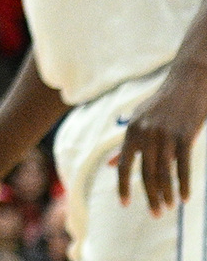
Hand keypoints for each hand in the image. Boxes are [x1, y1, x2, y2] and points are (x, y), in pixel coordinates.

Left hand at [117, 65, 206, 216]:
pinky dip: (184, 184)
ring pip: (164, 172)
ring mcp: (166, 135)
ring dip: (167, 193)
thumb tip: (111, 164)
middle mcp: (146, 133)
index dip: (124, 185)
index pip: (125, 164)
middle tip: (155, 214)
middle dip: (150, 196)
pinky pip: (183, 166)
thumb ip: (127, 143)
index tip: (124, 204)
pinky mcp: (185, 136)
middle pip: (146, 172)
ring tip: (169, 209)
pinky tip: (185, 198)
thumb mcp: (139, 120)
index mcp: (132, 131)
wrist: (186, 83)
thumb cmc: (162, 104)